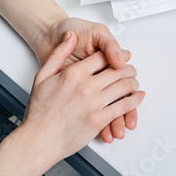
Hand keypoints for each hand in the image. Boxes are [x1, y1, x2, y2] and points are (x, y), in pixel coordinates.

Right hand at [33, 17, 137, 141]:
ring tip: (135, 82)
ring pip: (124, 86)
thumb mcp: (42, 76)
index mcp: (74, 74)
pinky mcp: (99, 120)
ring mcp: (94, 104)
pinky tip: (137, 97)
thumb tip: (69, 36)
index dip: (116, 55)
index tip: (122, 56)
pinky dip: (135, 100)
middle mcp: (85, 87)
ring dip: (133, 82)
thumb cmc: (39, 111)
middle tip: (131, 69)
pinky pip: (124, 106)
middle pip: (117, 70)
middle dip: (128, 68)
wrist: (38, 139)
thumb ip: (58, 54)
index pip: (102, 57)